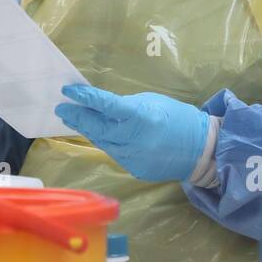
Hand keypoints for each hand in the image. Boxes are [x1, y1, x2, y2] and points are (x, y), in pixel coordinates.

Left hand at [56, 84, 209, 181]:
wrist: (201, 150)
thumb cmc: (177, 118)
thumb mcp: (152, 102)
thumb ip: (125, 106)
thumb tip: (101, 107)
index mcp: (141, 118)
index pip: (106, 106)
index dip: (85, 98)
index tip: (68, 91)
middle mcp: (134, 140)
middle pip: (97, 128)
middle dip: (77, 117)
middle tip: (61, 108)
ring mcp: (133, 158)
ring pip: (102, 142)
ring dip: (87, 130)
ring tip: (73, 119)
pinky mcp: (134, 170)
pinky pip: (113, 153)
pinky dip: (104, 142)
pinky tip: (96, 134)